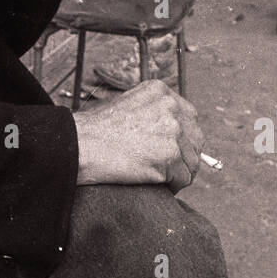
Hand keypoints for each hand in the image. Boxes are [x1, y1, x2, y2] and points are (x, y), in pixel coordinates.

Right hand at [73, 79, 203, 192]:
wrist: (80, 145)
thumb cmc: (95, 131)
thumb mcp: (127, 105)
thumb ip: (152, 112)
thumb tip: (171, 132)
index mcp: (160, 91)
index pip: (188, 117)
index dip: (181, 139)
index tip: (170, 151)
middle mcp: (170, 107)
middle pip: (196, 139)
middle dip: (184, 156)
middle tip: (167, 169)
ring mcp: (172, 131)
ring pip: (192, 161)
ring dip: (178, 173)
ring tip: (160, 178)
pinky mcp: (170, 155)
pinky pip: (183, 178)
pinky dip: (173, 186)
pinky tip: (157, 184)